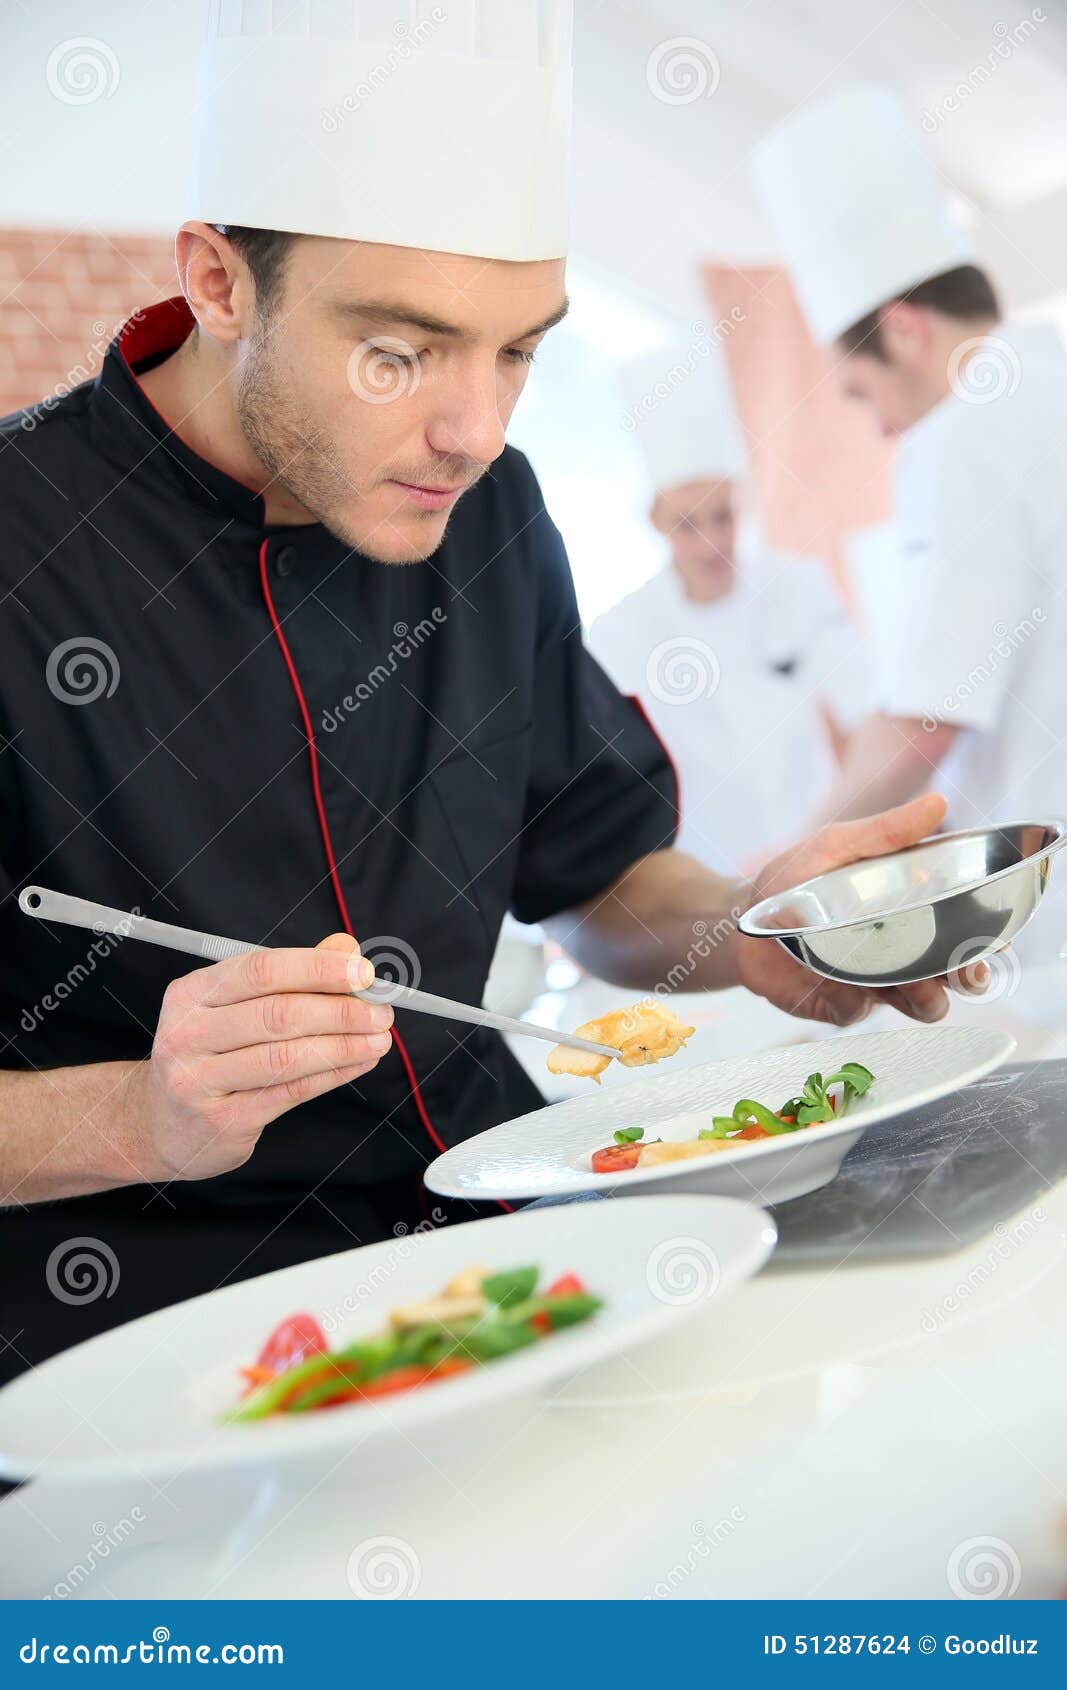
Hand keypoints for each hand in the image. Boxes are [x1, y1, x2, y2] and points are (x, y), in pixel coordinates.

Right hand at [123, 933, 392, 1182]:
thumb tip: (346, 948)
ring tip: (379, 1039)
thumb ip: (290, 976)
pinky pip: (289, 1091)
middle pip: (278, 1014)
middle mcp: (188, 1033)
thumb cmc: (208, 1055)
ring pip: (286, 1056)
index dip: (318, 969)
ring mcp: (199, 1079)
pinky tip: (358, 1063)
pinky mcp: (220, 1120)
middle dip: (341, 1011)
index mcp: (192, 993)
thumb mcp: (235, 1007)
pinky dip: (332, 1075)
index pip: (263, 970)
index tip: (364, 972)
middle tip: (382, 1011)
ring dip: (343, 1046)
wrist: (158, 1123)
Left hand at [737, 793, 980, 1026]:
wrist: (736, 915)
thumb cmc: (793, 877)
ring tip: (915, 985)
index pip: (961, 933)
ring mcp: (870, 984)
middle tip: (964, 972)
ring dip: (923, 998)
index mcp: (909, 915)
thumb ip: (886, 831)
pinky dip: (850, 998)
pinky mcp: (835, 1005)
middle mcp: (899, 954)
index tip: (996, 941)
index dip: (984, 941)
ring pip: (916, 1005)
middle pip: (949, 977)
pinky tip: (834, 980)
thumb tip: (938, 803)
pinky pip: (855, 1012)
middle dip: (966, 978)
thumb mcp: (837, 844)